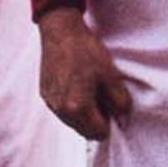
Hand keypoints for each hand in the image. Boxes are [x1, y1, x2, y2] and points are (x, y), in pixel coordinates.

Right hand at [37, 9, 132, 140]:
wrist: (61, 32)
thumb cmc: (87, 53)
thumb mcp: (111, 76)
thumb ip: (120, 102)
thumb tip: (123, 118)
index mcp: (77, 108)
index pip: (99, 134)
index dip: (111, 122)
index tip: (114, 106)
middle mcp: (60, 111)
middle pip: (84, 131)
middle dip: (97, 120)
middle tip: (104, 96)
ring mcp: (50, 104)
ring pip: (73, 122)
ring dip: (84, 113)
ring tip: (91, 88)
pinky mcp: (45, 96)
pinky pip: (62, 111)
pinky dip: (73, 104)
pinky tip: (78, 84)